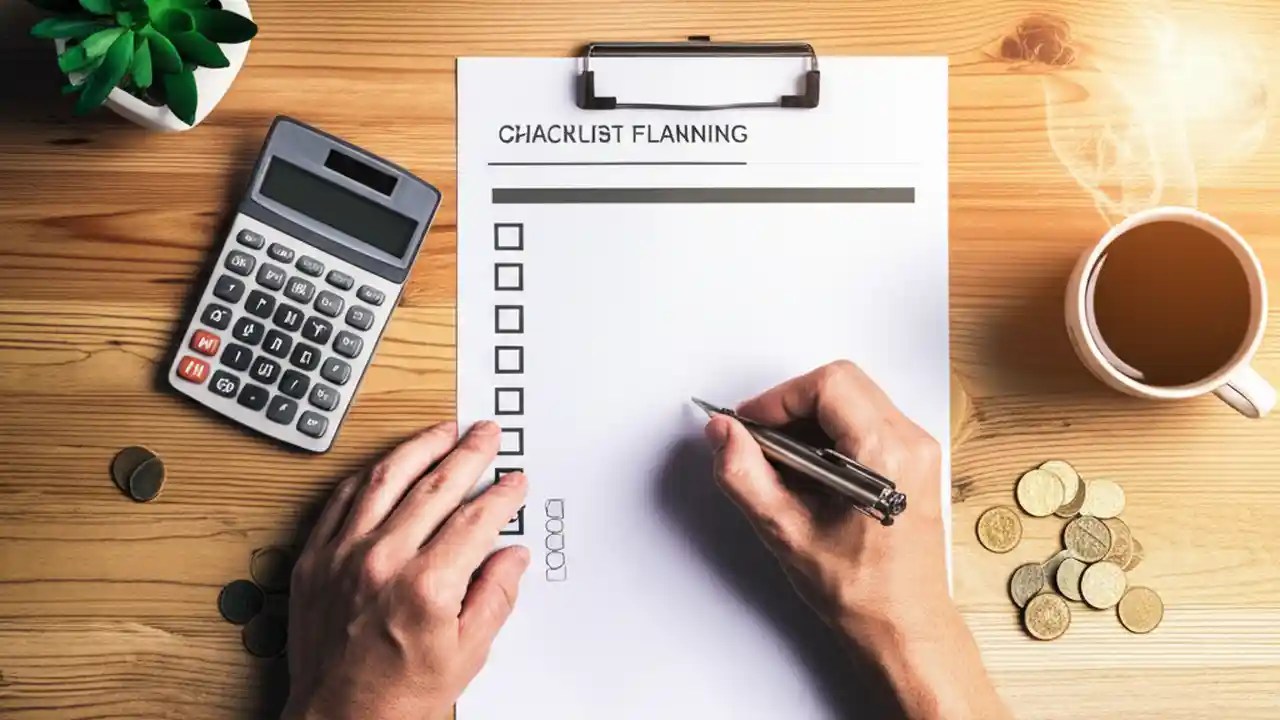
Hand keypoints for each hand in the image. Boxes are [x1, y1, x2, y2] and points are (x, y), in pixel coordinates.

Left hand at [283, 421, 529, 719]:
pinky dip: (370, 474)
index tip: (515, 482)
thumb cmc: (398, 698)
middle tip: (487, 435)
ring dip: (420, 446)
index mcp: (426, 586)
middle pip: (436, 485)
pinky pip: (342, 498)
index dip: (502, 494)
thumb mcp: (468, 654)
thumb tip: (511, 556)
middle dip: (469, 453)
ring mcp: (342, 556)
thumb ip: (495, 597)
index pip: (476, 518)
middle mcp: (381, 561)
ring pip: (386, 478)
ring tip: (444, 430)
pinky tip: (390, 463)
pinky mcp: (314, 560)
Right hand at [704, 361, 1007, 719]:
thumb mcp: (787, 533)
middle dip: (791, 406)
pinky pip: (866, 421)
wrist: (905, 626)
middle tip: (761, 442)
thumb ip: (745, 475)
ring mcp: (918, 450)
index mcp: (886, 455)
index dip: (778, 399)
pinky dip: (830, 434)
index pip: (827, 386)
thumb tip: (723, 433)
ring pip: (853, 398)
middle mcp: (911, 443)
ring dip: (809, 420)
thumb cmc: (861, 592)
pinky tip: (809, 474)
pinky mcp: (914, 460)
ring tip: (783, 465)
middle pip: (841, 384)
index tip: (750, 426)